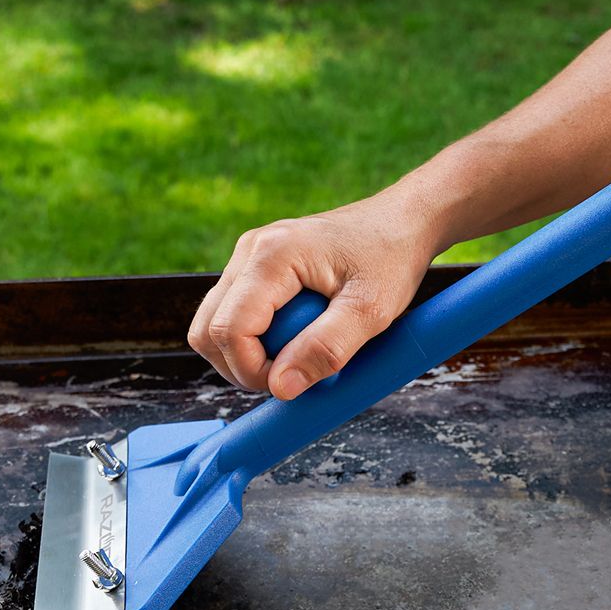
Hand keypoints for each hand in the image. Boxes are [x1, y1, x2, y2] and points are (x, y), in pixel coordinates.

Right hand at [189, 192, 443, 399]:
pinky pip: (234, 314)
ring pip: (214, 324)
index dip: (251, 370)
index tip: (291, 385)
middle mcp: (250, 250)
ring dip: (247, 354)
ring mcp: (248, 256)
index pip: (229, 329)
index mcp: (273, 255)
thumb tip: (280, 388)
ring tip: (299, 355)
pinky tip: (298, 336)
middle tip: (294, 375)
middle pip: (208, 330)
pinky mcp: (256, 267)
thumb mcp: (371, 311)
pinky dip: (256, 338)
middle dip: (242, 367)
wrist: (402, 221)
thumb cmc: (392, 259)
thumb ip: (326, 349)